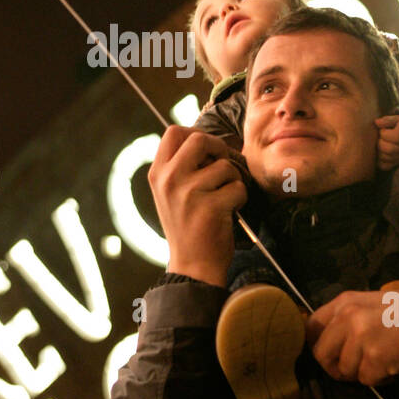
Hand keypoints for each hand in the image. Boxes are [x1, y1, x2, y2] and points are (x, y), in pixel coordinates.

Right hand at [148, 126, 246, 286]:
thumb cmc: (188, 227)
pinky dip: (241, 198)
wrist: (192, 266)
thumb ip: (182, 166)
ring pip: (225, 165)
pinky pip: (238, 187)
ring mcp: (188, 193)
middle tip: (224, 166)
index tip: (207, 152)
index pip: (174, 132)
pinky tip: (230, 211)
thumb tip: (209, 139)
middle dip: (219, 148)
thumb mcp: (171, 194)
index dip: (196, 135)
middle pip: (199, 139)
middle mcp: (169, 180)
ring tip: (225, 198)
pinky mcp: (209, 207)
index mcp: (157, 173)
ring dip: (233, 180)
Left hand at [304, 290, 398, 385]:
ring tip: (381, 361)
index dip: (317, 345)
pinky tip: (392, 366)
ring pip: (345, 371)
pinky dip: (379, 379)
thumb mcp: (367, 304)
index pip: (310, 328)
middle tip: (353, 368)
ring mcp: (360, 337)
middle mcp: (347, 317)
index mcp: (343, 302)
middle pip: (321, 354)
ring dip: (361, 372)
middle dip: (335, 367)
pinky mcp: (375, 357)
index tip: (329, 354)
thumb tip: (325, 344)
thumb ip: (344, 319)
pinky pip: (366, 379)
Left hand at [375, 114, 398, 169]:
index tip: (383, 130)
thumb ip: (387, 120)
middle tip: (379, 138)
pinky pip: (385, 166)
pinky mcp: (397, 163)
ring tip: (380, 144)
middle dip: (380, 143)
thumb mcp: (396, 119)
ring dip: (379, 151)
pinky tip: (380, 152)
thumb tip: (376, 122)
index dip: (385, 133)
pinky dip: (379, 161)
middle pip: (390, 149)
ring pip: (386, 158)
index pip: (396, 137)